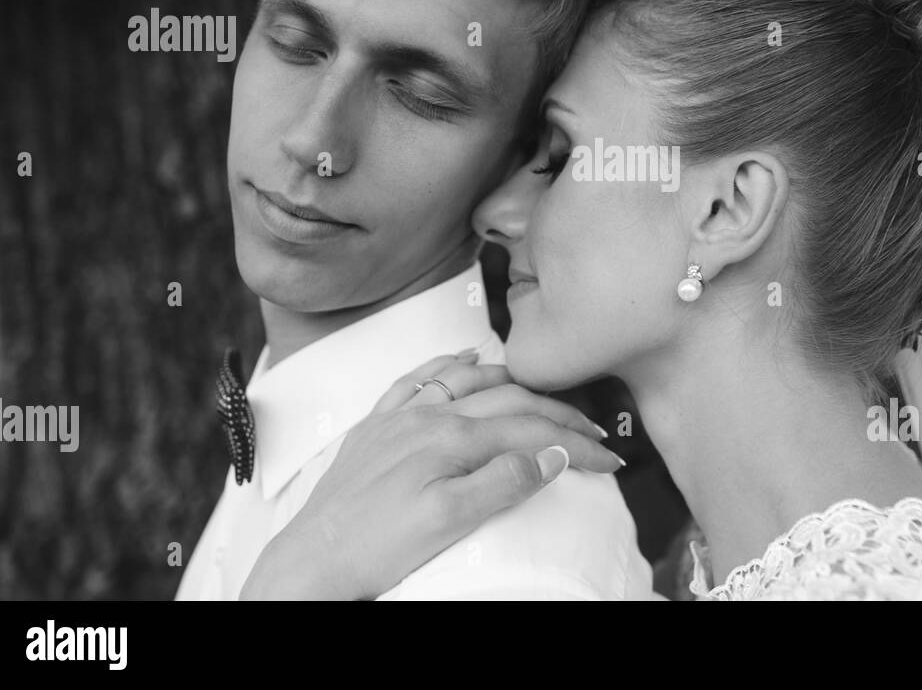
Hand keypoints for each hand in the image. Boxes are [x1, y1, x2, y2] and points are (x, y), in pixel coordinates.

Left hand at [240, 353, 618, 599]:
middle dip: (559, 413)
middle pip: (510, 400)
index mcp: (451, 438)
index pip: (532, 432)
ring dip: (513, 381)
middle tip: (594, 430)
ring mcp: (400, 417)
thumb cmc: (376, 547)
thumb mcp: (449, 523)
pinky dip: (448, 365)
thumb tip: (552, 455)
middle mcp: (428, 416)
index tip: (610, 459)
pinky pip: (417, 378)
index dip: (577, 445)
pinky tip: (463, 360)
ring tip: (546, 392)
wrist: (312, 561)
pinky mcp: (377, 427)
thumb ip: (503, 482)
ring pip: (468, 380)